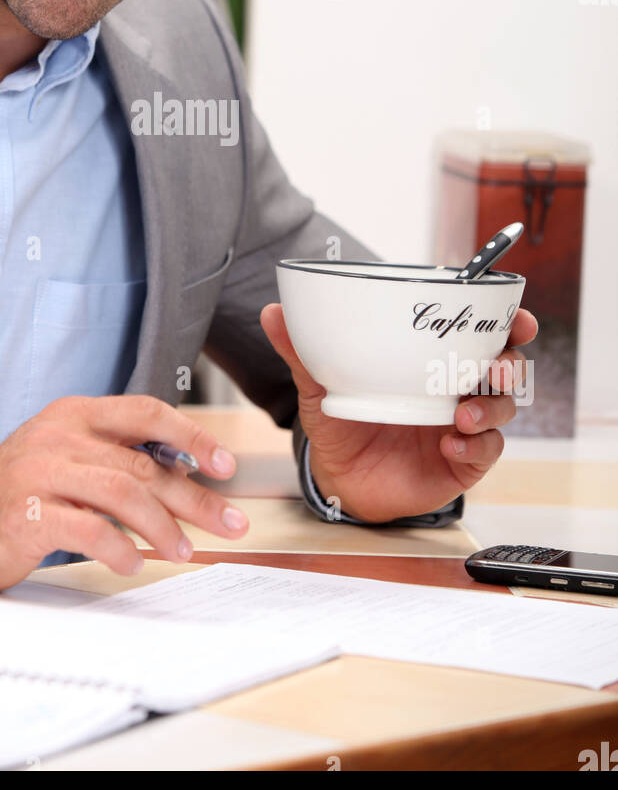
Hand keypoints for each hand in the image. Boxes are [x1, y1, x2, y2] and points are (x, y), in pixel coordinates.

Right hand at [0, 393, 248, 591]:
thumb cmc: (21, 492)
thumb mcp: (69, 456)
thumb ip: (118, 456)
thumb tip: (186, 473)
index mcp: (75, 414)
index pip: (146, 412)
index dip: (192, 436)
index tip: (225, 465)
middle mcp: (60, 435)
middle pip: (144, 463)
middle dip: (195, 497)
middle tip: (229, 523)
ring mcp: (41, 472)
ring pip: (123, 492)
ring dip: (163, 526)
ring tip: (184, 550)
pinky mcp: (27, 512)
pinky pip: (88, 529)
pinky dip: (119, 548)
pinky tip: (133, 562)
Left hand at [260, 303, 537, 522]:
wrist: (337, 477)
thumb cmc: (341, 421)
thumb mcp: (320, 384)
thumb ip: (302, 351)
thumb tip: (273, 312)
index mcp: (431, 359)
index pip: (481, 332)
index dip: (507, 322)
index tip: (515, 317)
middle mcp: (454, 388)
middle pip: (505, 368)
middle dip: (511, 363)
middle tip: (497, 367)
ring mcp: (462, 425)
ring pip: (502, 409)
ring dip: (492, 407)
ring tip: (463, 414)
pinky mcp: (462, 462)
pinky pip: (484, 451)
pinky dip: (475, 445)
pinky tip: (452, 444)